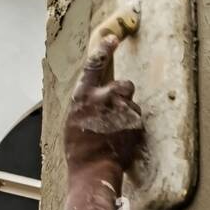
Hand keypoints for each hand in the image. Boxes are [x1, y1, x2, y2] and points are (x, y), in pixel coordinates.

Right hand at [64, 35, 143, 174]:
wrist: (94, 170)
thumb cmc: (79, 150)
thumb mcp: (73, 120)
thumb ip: (86, 103)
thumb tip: (96, 95)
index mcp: (84, 95)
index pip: (95, 63)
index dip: (105, 48)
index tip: (113, 38)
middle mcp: (104, 96)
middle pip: (123, 85)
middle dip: (122, 97)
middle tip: (115, 114)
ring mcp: (122, 108)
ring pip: (131, 105)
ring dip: (127, 115)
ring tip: (115, 134)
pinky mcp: (136, 122)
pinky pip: (137, 120)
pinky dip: (132, 128)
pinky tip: (121, 141)